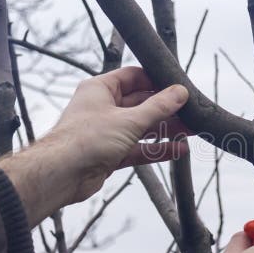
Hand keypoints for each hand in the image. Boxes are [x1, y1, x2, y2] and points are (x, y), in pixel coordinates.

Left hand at [0, 67, 188, 227]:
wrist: (61, 175)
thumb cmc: (86, 139)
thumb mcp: (129, 119)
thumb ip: (158, 107)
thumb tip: (180, 92)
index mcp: (101, 89)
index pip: (134, 77)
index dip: (157, 81)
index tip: (179, 87)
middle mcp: (103, 108)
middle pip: (142, 104)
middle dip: (167, 109)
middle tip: (192, 111)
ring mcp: (107, 132)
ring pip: (143, 127)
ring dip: (166, 130)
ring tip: (192, 130)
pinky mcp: (111, 154)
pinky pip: (139, 148)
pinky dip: (157, 149)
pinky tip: (178, 150)